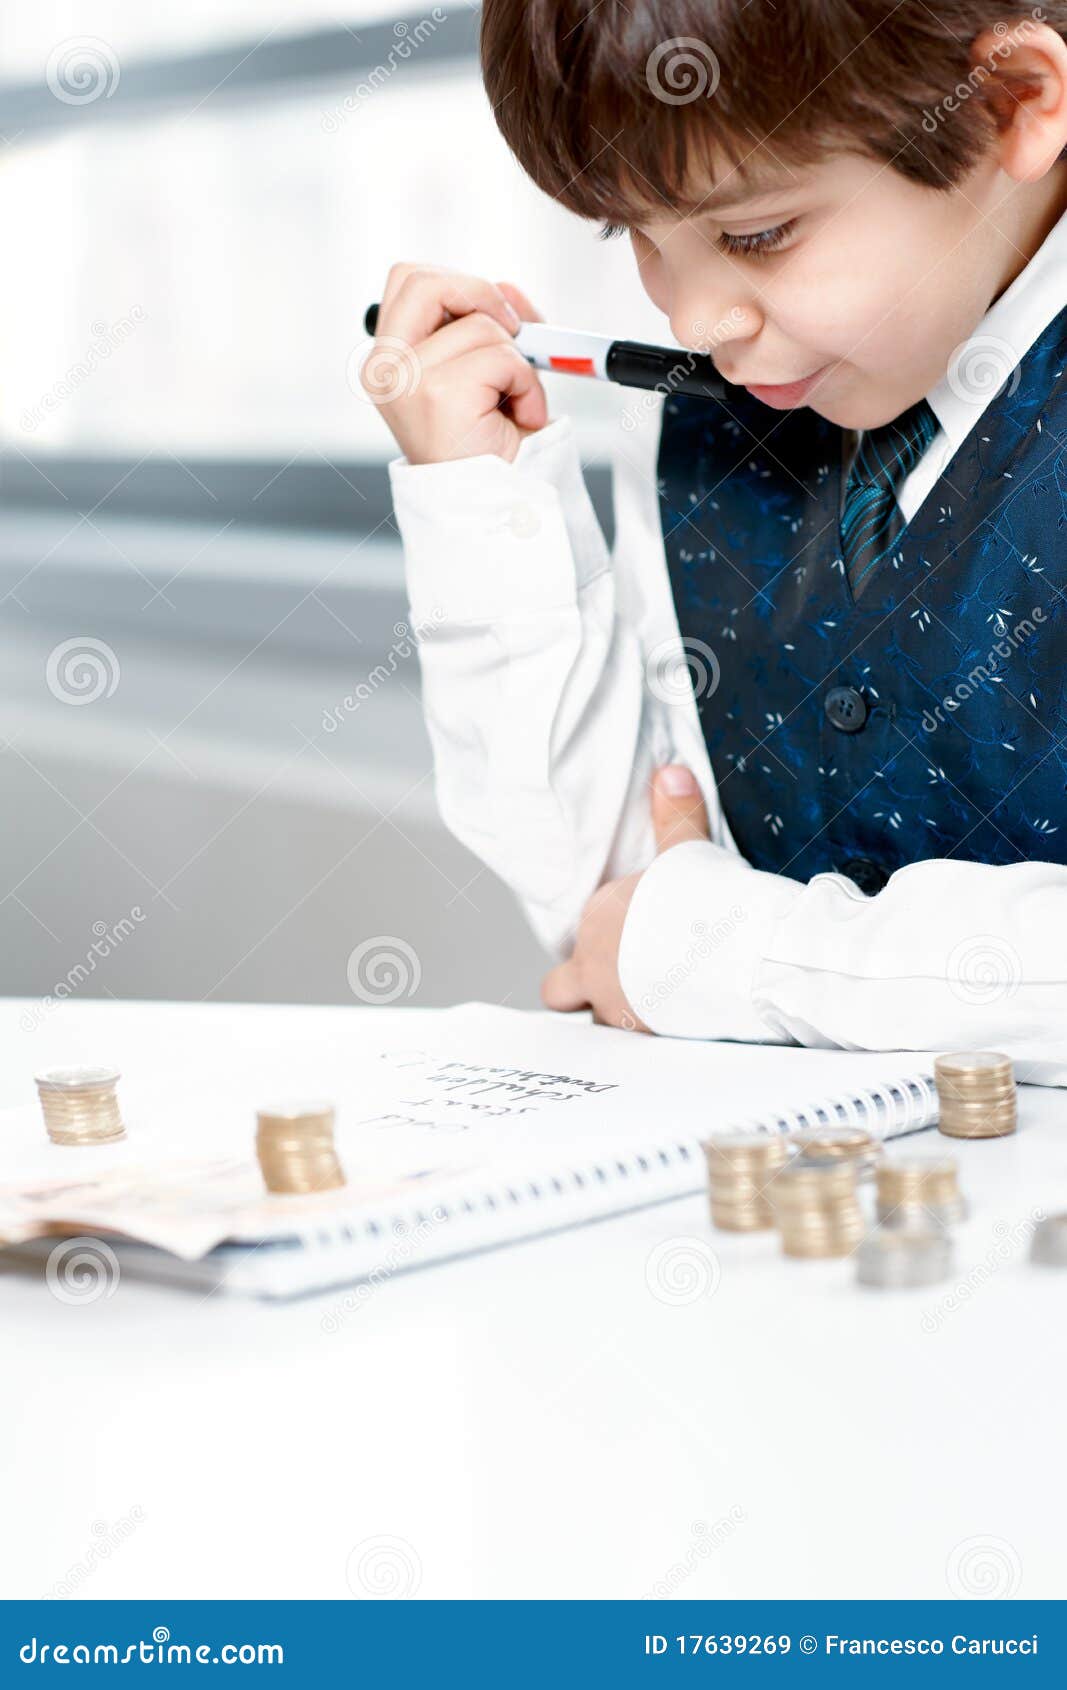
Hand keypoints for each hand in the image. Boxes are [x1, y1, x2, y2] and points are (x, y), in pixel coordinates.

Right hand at [363, 262, 547, 464]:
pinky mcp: (439, 394)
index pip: (410, 281)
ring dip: (518, 362)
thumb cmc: (485, 446)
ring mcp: (406, 381)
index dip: (460, 284)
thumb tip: (505, 292)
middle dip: (482, 296)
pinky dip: (527, 384)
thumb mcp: (480, 370)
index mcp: (386, 362)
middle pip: (426, 281)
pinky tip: (521, 416)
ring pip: (480, 324)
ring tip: (514, 403)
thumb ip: (483, 322)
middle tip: (514, 333)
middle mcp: (385, 370)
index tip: (497, 316)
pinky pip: (504, 357)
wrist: (492, 508)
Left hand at [540, 765, 710, 1029]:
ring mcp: (614, 1009)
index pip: (583, 932)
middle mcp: (593, 967)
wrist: (737, 954)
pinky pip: (631, 1049)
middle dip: (581, 989)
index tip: (637, 937)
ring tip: (654, 1011)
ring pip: (594, 1023)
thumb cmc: (708, 901)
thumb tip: (668, 772)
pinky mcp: (642, 1042)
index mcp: (598, 918)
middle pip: (559, 989)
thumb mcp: (689, 850)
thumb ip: (676, 816)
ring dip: (615, 1019)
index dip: (607, 938)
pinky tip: (675, 1034)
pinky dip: (647, 1042)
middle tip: (622, 982)